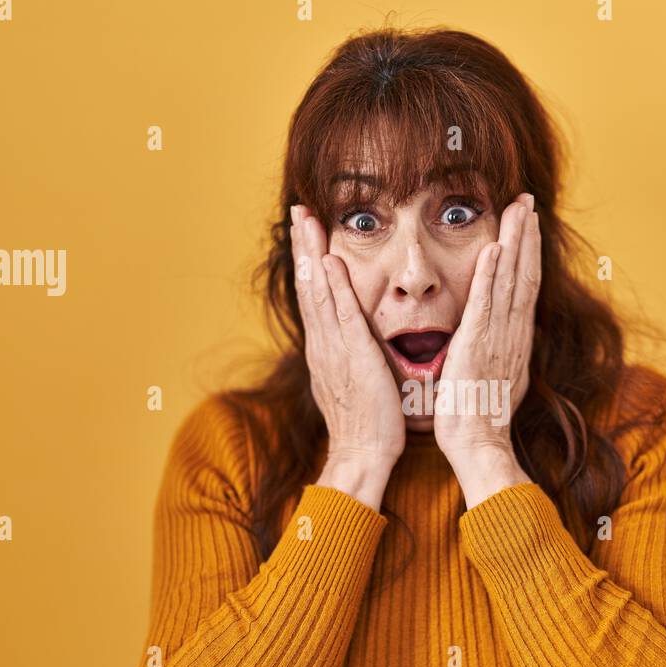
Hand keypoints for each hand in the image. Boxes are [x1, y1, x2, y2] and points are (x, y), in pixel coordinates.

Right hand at [290, 205, 405, 503]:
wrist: (363, 455)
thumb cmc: (368, 424)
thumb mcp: (355, 380)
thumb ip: (351, 355)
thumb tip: (352, 340)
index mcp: (327, 348)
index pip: (315, 296)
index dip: (309, 261)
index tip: (308, 231)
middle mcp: (324, 344)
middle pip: (309, 286)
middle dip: (303, 246)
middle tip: (298, 211)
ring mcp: (335, 349)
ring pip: (318, 293)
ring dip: (311, 254)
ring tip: (306, 221)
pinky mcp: (353, 357)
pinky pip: (341, 315)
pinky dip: (333, 288)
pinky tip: (327, 263)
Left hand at [433, 192, 539, 456]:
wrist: (480, 447)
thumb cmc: (480, 421)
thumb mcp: (495, 380)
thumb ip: (497, 355)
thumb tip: (498, 342)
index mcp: (515, 341)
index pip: (525, 287)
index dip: (527, 253)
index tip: (526, 224)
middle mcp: (513, 334)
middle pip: (526, 274)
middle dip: (527, 235)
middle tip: (528, 200)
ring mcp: (498, 338)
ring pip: (512, 281)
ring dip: (515, 242)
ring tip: (518, 209)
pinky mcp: (478, 346)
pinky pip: (486, 304)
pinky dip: (492, 275)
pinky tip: (495, 248)